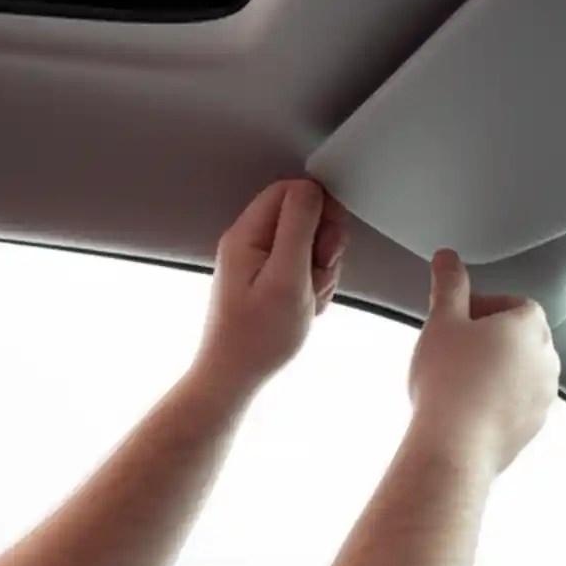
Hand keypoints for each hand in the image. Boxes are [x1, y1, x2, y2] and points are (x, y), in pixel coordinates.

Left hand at [192, 179, 348, 390]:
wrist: (236, 377)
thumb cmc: (259, 335)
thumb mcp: (287, 276)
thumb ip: (299, 227)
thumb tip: (311, 188)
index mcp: (248, 234)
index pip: (289, 191)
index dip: (319, 208)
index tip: (329, 242)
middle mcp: (250, 242)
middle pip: (301, 216)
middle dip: (322, 244)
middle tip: (319, 273)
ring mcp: (258, 262)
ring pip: (306, 244)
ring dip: (320, 269)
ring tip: (309, 297)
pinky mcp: (266, 280)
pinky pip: (301, 267)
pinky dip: (312, 284)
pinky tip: (305, 306)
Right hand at [407, 249, 560, 472]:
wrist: (456, 445)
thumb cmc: (450, 381)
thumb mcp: (442, 321)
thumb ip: (448, 285)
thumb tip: (448, 259)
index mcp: (530, 326)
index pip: (516, 303)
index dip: (485, 306)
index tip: (460, 318)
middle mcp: (546, 359)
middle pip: (520, 336)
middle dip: (491, 337)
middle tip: (455, 346)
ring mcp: (544, 395)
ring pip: (520, 371)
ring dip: (496, 369)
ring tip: (459, 378)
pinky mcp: (533, 426)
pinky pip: (517, 402)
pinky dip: (498, 399)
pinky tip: (466, 406)